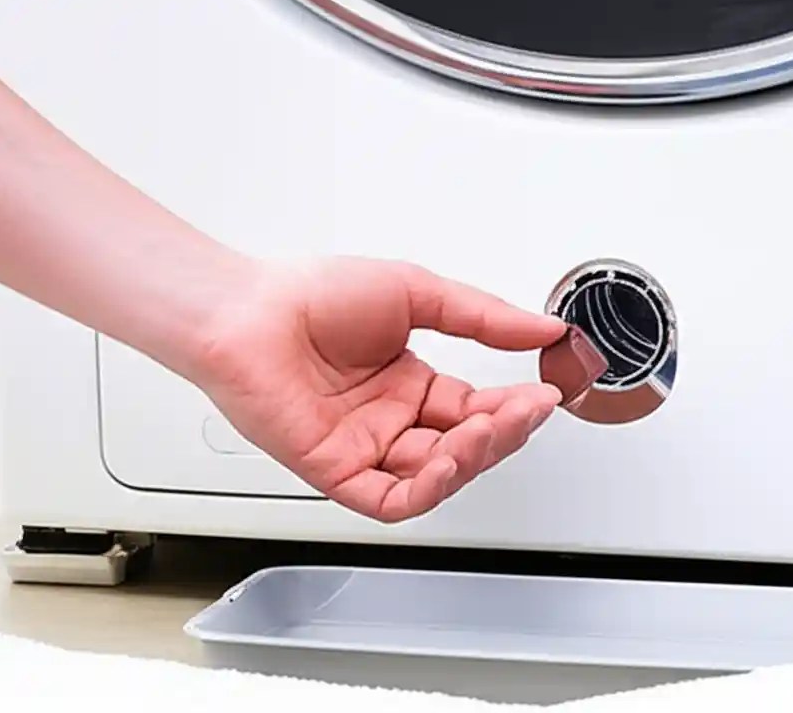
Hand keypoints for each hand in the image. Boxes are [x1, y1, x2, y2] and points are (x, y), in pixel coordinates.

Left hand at [191, 256, 567, 522]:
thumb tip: (543, 328)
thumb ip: (484, 318)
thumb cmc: (312, 294)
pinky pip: (391, 500)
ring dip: (471, 459)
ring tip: (489, 429)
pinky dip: (426, 489)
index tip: (543, 394)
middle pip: (463, 447)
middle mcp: (388, 420)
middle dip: (501, 434)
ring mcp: (363, 448)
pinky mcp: (335, 471)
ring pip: (434, 478)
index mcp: (407, 383)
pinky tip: (448, 461)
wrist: (248, 310)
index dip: (511, 408)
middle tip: (526, 411)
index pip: (474, 410)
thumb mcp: (417, 293)